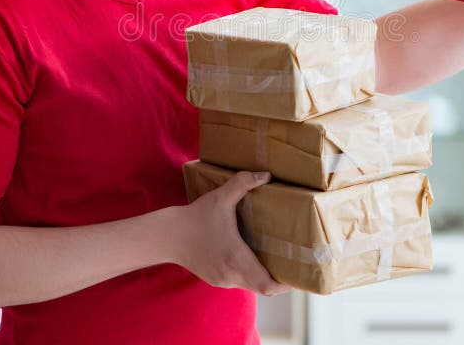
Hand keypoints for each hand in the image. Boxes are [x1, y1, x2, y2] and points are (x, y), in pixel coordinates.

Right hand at [174, 170, 292, 296]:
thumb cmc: (196, 217)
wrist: (167, 235)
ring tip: (276, 261)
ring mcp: (221, 279)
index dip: (284, 284)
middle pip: (262, 288)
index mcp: (236, 259)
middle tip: (291, 266)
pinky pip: (238, 282)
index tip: (297, 275)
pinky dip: (249, 275)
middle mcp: (230, 275)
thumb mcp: (220, 197)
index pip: (266, 284)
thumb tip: (266, 174)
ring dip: (263, 277)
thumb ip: (243, 184)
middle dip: (278, 280)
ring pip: (250, 285)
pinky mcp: (214, 279)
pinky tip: (252, 259)